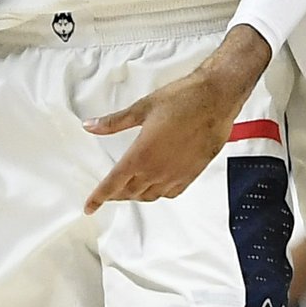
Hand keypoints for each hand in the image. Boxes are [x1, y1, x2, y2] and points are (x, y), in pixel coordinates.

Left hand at [81, 31, 269, 213]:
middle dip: (115, 194)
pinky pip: (170, 193)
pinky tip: (156, 186)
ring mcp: (175, 174)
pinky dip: (158, 193)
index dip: (98, 197)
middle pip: (129, 192)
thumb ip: (113, 122)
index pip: (113, 183)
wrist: (216, 100)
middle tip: (108, 192)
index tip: (89, 207)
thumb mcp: (142, 108)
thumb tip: (90, 126)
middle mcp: (157, 170)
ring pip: (149, 195)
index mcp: (141, 154)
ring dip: (135, 195)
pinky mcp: (191, 174)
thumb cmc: (183, 100)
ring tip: (129, 189)